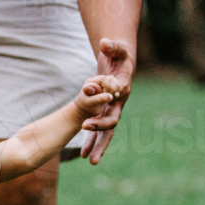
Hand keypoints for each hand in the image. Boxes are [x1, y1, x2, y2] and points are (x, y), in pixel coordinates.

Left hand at [80, 39, 134, 164]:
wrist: (120, 63)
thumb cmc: (119, 55)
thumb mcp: (116, 48)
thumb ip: (112, 47)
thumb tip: (104, 43)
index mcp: (122, 90)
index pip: (114, 102)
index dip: (103, 109)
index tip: (90, 119)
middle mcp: (118, 104)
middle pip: (111, 123)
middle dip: (99, 135)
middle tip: (88, 147)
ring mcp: (111, 110)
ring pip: (105, 132)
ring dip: (97, 146)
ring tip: (90, 161)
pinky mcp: (104, 113)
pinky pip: (98, 131)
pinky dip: (91, 142)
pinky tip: (82, 155)